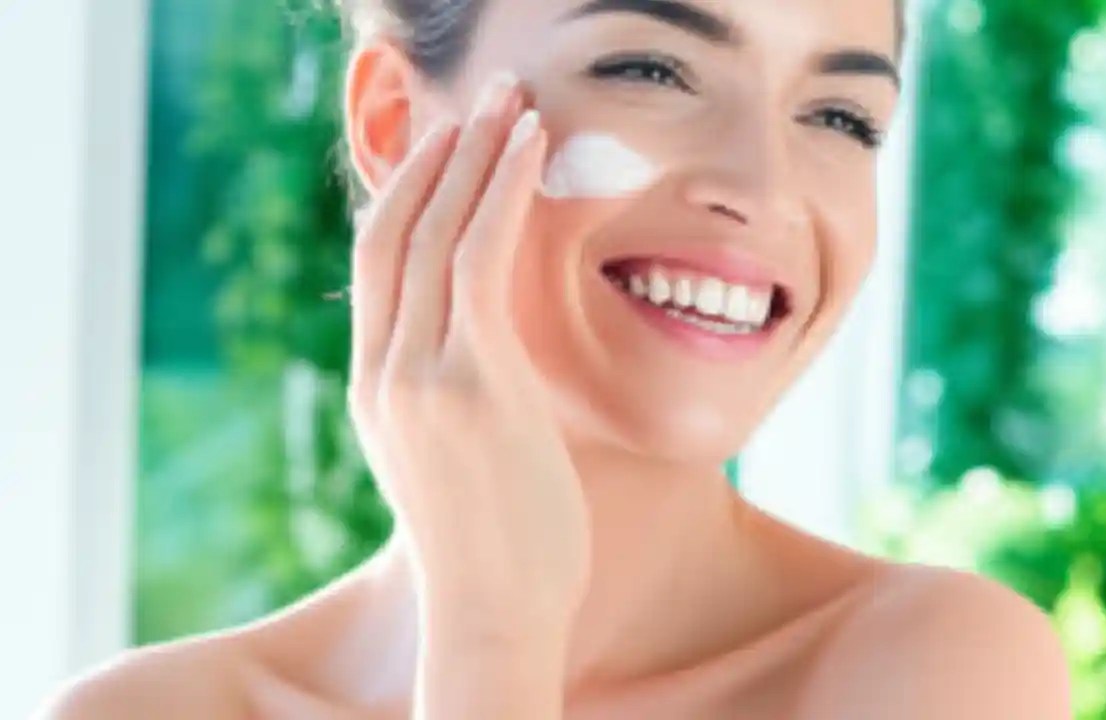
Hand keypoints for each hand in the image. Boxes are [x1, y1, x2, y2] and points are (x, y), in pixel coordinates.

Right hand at [346, 71, 590, 639]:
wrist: (494, 616)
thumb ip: (457, 395)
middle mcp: (382, 373)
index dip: (409, 192)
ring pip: (432, 232)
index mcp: (376, 388)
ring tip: (510, 103)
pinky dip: (502, 190)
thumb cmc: (495, 546)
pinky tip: (528, 147)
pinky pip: (479, 257)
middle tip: (480, 102)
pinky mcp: (470, 382)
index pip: (378, 265)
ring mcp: (418, 375)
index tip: (448, 148)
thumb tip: (491, 355)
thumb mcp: (455, 459)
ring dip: (472, 155)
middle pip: (392, 232)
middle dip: (436, 156)